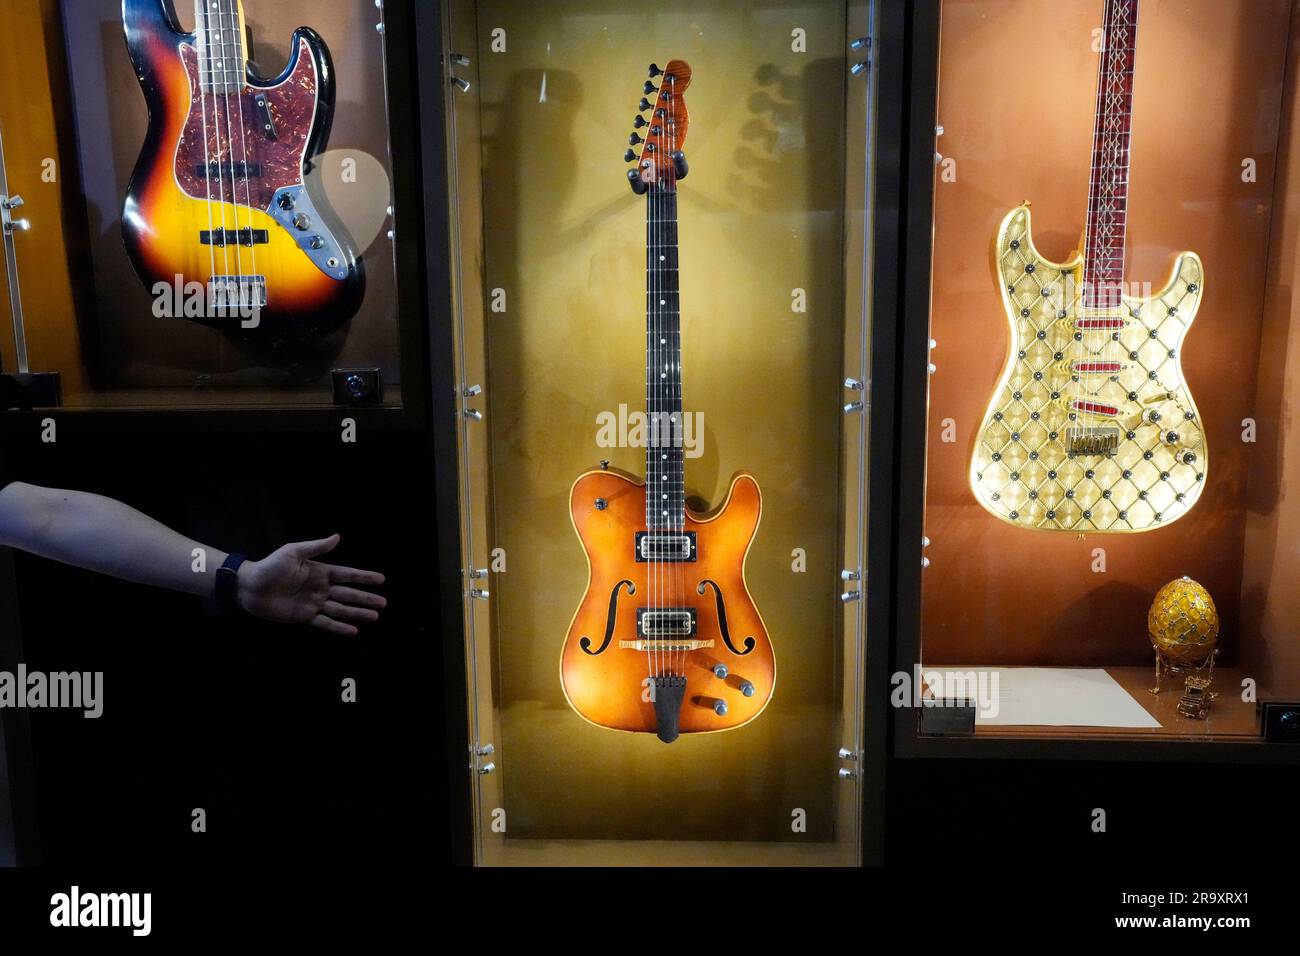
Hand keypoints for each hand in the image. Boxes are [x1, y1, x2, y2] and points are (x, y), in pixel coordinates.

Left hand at [235, 534, 385, 635]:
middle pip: (348, 594)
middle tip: (384, 602)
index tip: (381, 579)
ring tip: (375, 616)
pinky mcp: (304, 617)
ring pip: (341, 609)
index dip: (364, 577)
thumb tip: (338, 537)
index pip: (347, 574)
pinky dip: (339, 627)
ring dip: (358, 613)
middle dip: (366, 598)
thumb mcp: (293, 551)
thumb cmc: (270, 566)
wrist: (249, 587)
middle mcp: (320, 588)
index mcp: (320, 571)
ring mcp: (314, 603)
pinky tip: (353, 630)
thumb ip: (316, 547)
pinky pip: (326, 623)